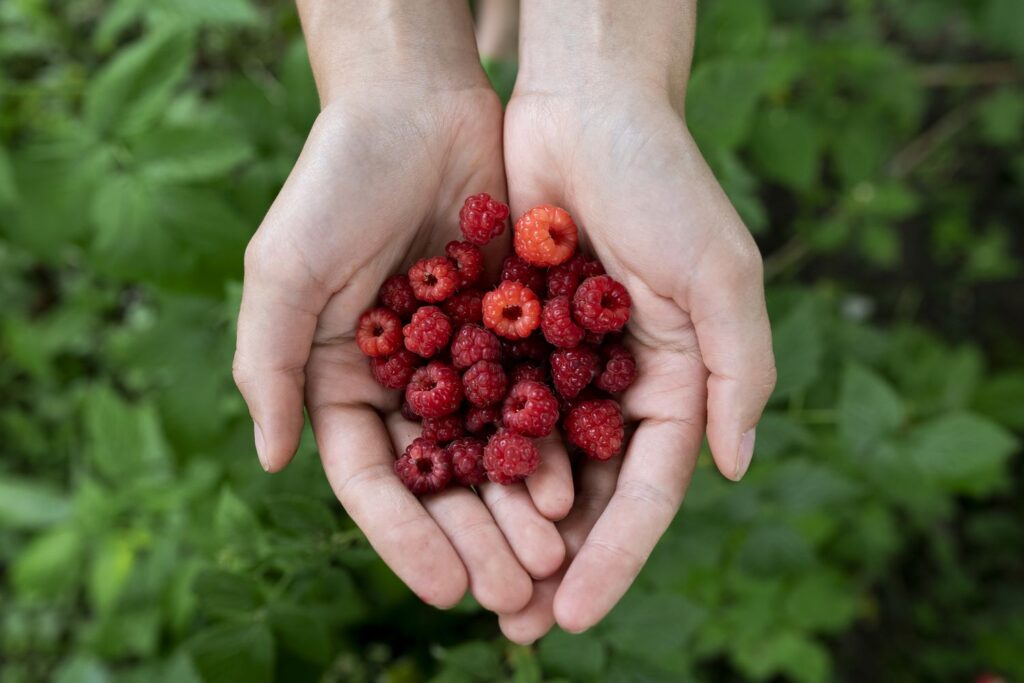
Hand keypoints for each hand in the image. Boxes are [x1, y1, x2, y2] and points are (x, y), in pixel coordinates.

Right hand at [233, 1, 565, 615]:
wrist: (418, 105)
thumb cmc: (336, 181)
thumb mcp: (285, 269)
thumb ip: (268, 362)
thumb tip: (269, 458)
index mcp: (341, 379)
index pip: (373, 479)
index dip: (407, 539)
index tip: (446, 591)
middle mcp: (403, 380)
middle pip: (441, 480)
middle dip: (475, 539)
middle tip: (515, 593)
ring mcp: (460, 358)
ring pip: (494, 450)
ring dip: (519, 508)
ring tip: (552, 557)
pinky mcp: (512, 329)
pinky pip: (537, 396)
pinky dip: (554, 443)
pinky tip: (578, 485)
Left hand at [496, 0, 776, 640]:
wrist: (585, 106)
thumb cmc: (662, 181)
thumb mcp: (719, 271)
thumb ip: (738, 370)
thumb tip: (735, 466)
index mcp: (674, 383)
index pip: (648, 492)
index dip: (616, 557)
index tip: (575, 614)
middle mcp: (615, 385)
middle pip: (586, 494)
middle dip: (555, 562)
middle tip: (518, 625)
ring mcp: (557, 363)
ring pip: (529, 463)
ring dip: (504, 525)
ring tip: (472, 585)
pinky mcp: (505, 332)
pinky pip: (483, 406)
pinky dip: (466, 455)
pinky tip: (438, 500)